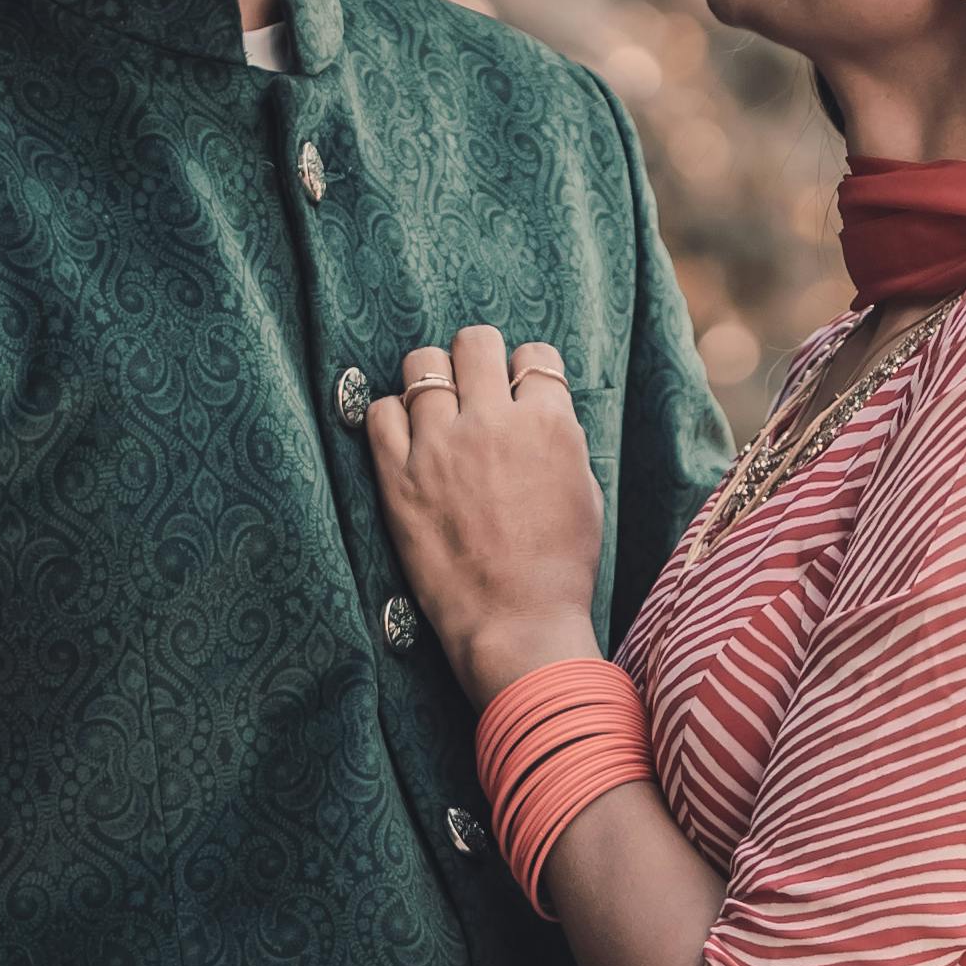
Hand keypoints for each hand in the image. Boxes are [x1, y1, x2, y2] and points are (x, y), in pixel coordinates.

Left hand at [365, 324, 603, 699]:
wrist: (518, 623)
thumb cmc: (559, 568)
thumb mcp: (585, 493)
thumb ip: (559, 441)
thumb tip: (536, 414)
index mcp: (548, 424)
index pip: (534, 356)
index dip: (526, 372)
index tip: (517, 392)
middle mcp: (493, 422)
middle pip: (474, 342)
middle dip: (477, 359)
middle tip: (474, 389)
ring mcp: (440, 445)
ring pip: (422, 365)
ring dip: (431, 381)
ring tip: (436, 409)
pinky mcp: (398, 475)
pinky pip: (380, 412)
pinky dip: (392, 418)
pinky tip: (407, 440)